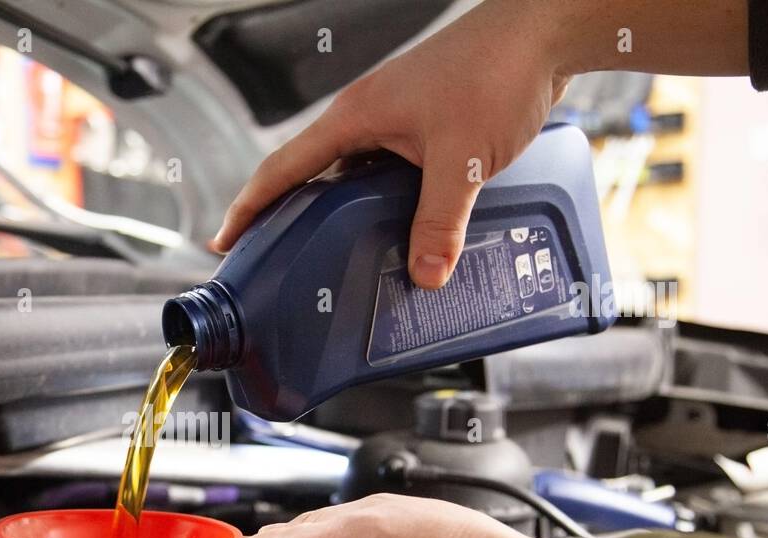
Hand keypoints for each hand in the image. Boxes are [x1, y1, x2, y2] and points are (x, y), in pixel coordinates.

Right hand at [212, 0, 569, 288]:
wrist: (543, 32)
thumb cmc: (497, 72)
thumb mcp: (463, 159)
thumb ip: (440, 221)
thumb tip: (425, 274)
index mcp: (354, 118)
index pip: (282, 169)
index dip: (249, 208)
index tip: (224, 242)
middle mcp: (365, 116)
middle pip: (308, 175)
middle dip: (287, 216)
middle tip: (273, 260)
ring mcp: (393, 117)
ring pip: (350, 174)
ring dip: (338, 211)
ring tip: (329, 254)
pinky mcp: (422, 122)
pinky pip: (383, 168)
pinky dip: (377, 199)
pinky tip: (393, 227)